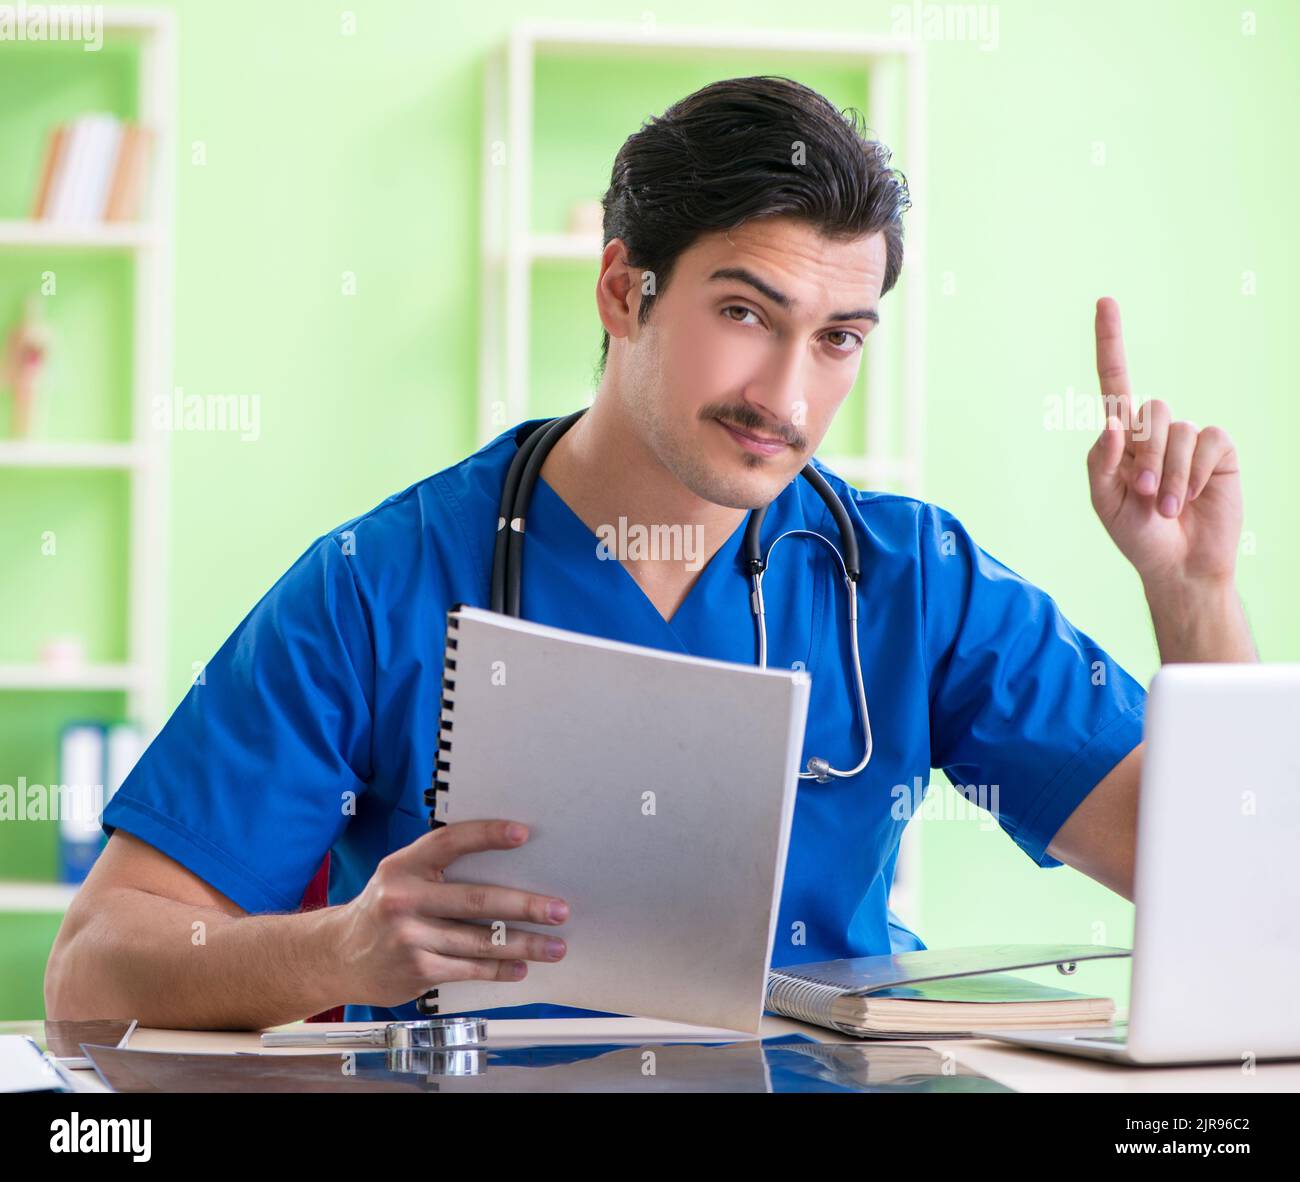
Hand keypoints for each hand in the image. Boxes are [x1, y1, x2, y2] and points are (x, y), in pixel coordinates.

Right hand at [328, 819, 568, 1007]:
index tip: (523, 833)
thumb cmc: (384, 908)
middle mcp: (404, 899)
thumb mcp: (400, 875)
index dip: (487, 835)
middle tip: (559, 909)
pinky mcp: (417, 970)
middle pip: (477, 900)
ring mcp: (410, 937)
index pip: (450, 842)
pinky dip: (500, 969)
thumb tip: (506, 864)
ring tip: (556, 946)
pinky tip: (522, 966)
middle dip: (526, 906)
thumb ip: (439, 868)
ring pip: (481, 942)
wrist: (337, 955)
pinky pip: (469, 969)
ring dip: (525, 944)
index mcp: (403, 865)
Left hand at [1085, 297, 1242, 589]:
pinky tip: (1193, 497)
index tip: (1105, 301)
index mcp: (1122, 438)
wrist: (1179, 564)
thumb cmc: (1136, 535)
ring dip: (1170, 473)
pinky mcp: (1218, 450)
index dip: (1110, 342)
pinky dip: (1194, 472)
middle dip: (1145, 456)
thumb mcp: (1105, 502)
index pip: (1114, 382)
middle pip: (1150, 411)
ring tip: (1168, 507)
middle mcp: (1155, 431)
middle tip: (1146, 495)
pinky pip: (1206, 441)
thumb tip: (1111, 422)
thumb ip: (1100, 463)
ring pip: (1177, 430)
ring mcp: (1189, 438)